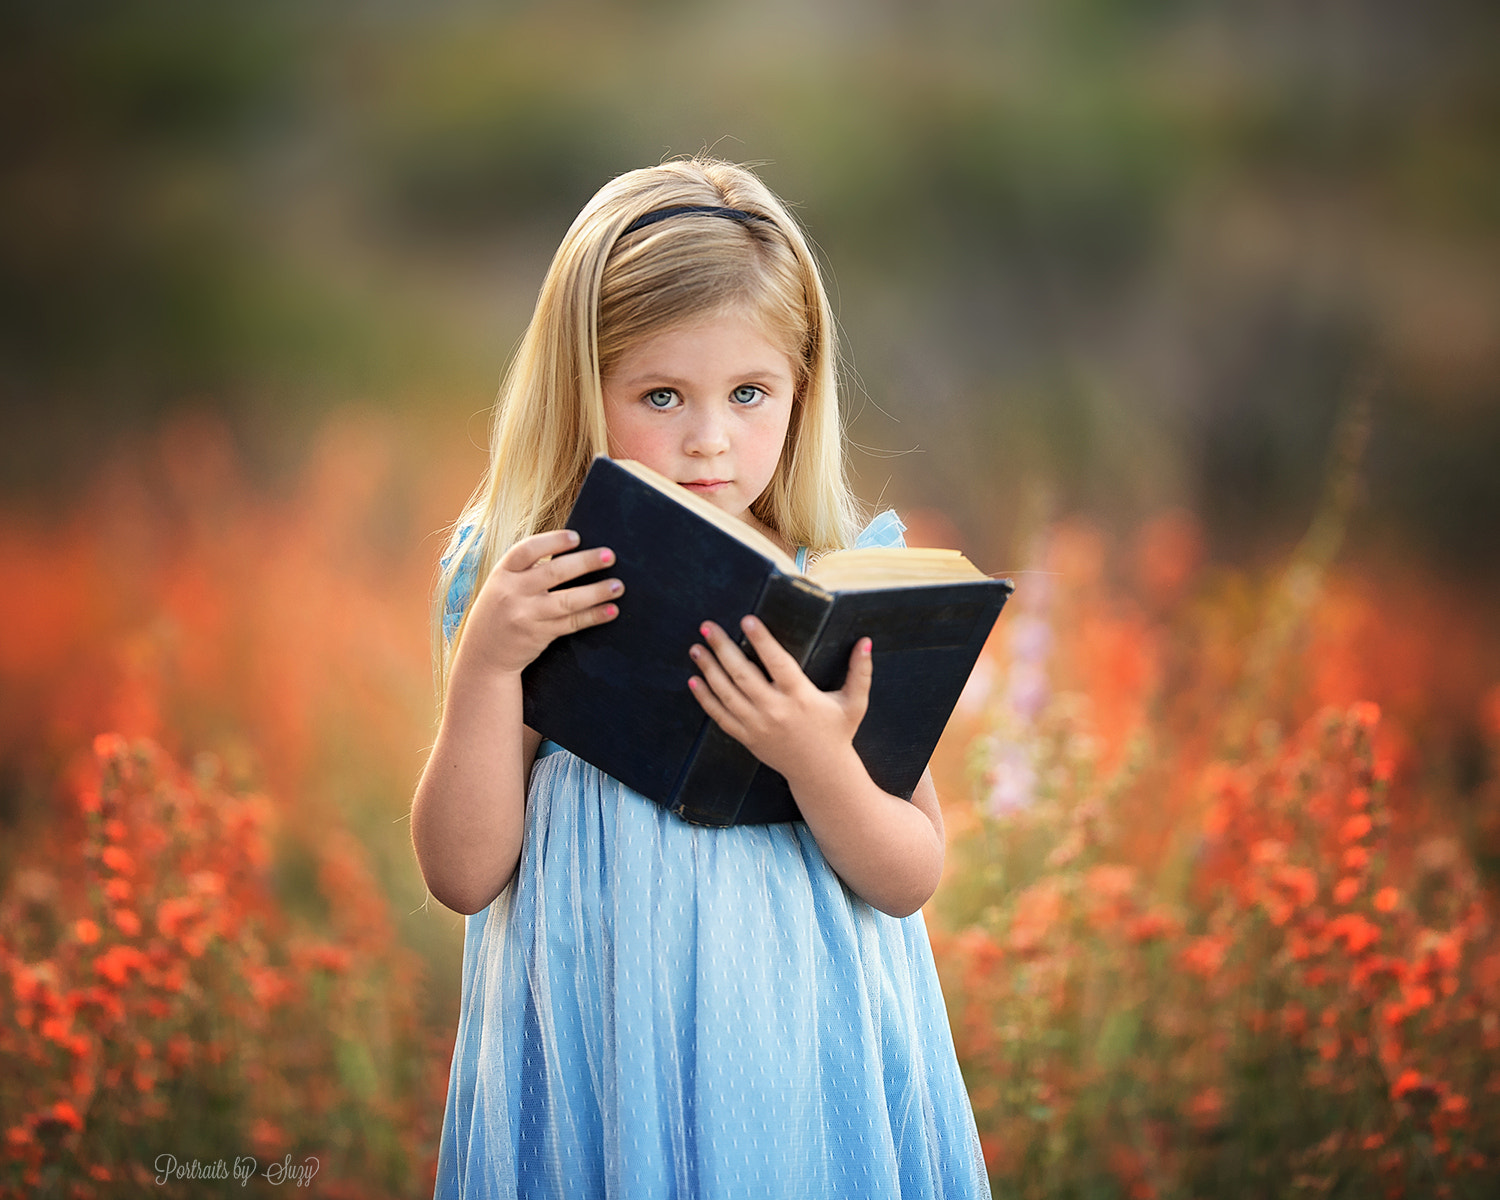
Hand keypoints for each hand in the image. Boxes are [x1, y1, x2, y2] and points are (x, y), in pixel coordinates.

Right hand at [458, 530, 621, 674]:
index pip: (527, 550)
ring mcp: (525, 616)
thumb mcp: (501, 586)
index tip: (576, 537)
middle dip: (585, 562)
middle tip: (610, 556)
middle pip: (554, 573)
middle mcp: (512, 593)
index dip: (553, 541)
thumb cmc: (499, 613)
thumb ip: (526, 571)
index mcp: (502, 574)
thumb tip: (570, 553)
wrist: (483, 657)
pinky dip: (593, 616)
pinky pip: (572, 624)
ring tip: (618, 586)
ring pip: (568, 601)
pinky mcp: (538, 635)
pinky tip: (611, 610)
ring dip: (597, 592)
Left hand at [688, 615, 872, 784]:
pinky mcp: (747, 738)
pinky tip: (694, 680)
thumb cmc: (837, 733)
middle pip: (743, 674)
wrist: (821, 774)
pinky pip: (720, 716)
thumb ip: (861, 671)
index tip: (747, 619)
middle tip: (708, 626)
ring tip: (696, 648)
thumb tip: (866, 641)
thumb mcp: (855, 703)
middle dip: (723, 648)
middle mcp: (775, 710)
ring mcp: (758, 725)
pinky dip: (705, 698)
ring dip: (708, 669)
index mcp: (801, 697)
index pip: (777, 663)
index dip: (762, 640)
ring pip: (726, 693)